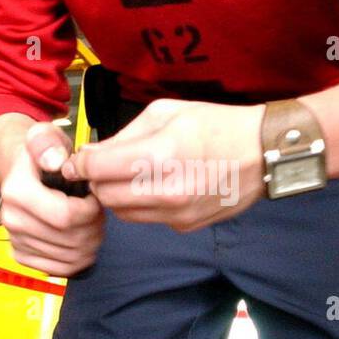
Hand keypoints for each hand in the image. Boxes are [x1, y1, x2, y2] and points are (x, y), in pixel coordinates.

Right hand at [0, 122, 104, 275]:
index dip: (91, 211)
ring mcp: (16, 240)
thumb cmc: (42, 155)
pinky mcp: (23, 255)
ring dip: (90, 242)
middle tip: (96, 211)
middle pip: (71, 240)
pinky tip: (81, 238)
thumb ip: (49, 143)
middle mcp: (12, 220)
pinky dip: (79, 257)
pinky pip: (61, 269)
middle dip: (94, 227)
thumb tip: (55, 161)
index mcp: (16, 192)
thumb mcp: (45, 137)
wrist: (23, 171)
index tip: (94, 199)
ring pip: (70, 257)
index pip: (66, 216)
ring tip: (90, 222)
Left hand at [61, 99, 265, 230]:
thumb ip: (124, 136)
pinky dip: (144, 205)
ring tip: (133, 176)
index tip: (77, 161)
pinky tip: (160, 187)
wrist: (262, 153)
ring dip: (118, 196)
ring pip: (122, 213)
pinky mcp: (185, 226)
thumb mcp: (166, 113)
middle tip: (104, 167)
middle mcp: (165, 191)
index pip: (96, 168)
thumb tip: (93, 154)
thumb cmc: (215, 125)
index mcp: (158, 155)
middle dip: (98, 181)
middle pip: (104, 196)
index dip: (80, 164)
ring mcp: (176, 213)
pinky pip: (148, 219)